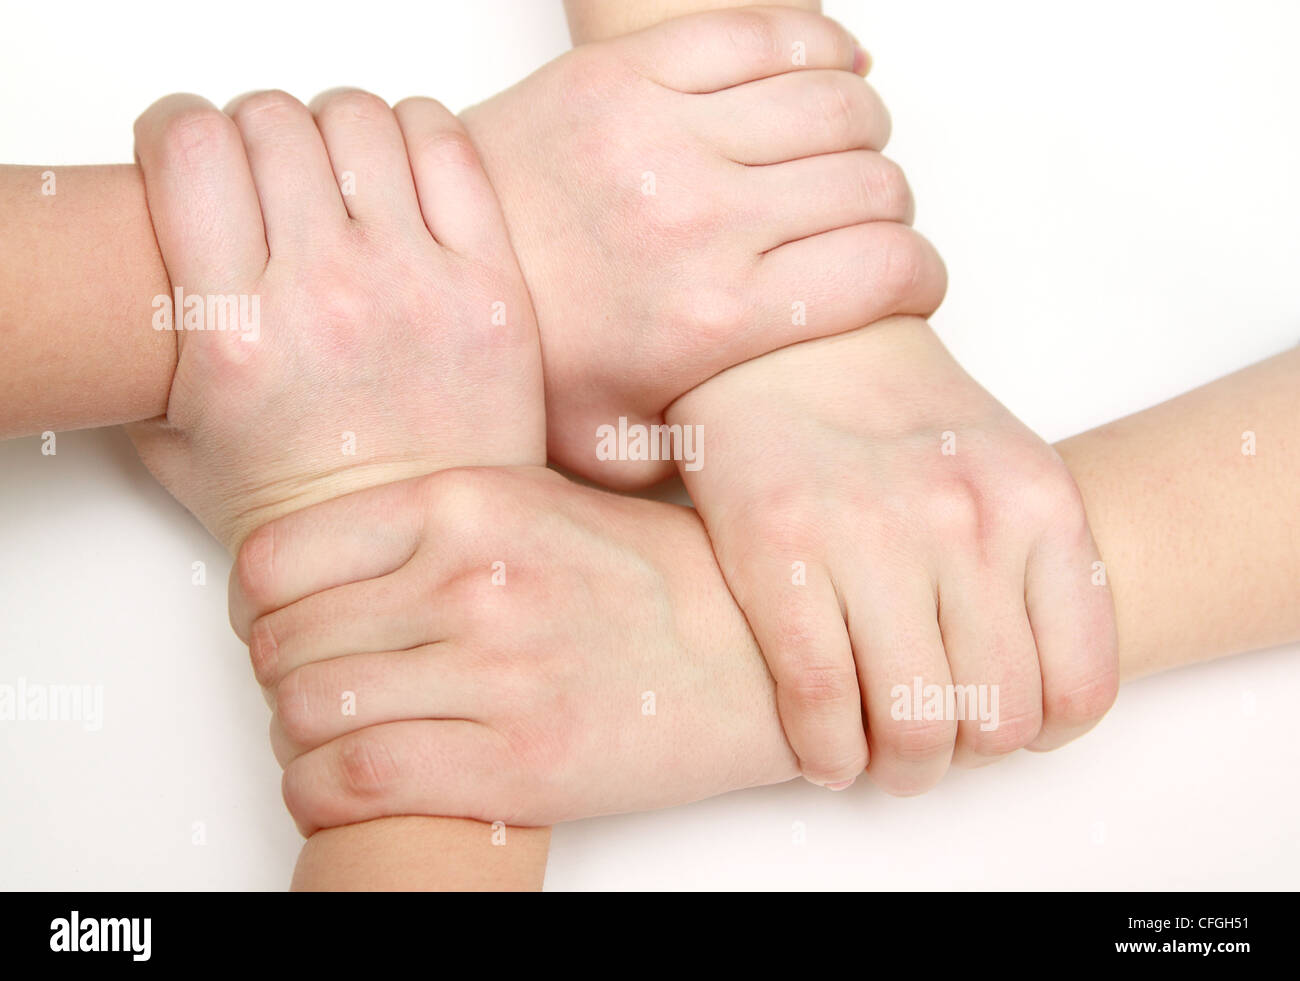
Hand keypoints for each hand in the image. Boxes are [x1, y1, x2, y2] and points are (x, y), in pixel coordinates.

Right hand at [127, 89, 544, 548]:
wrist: (421, 556)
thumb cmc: (310, 514)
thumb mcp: (176, 447)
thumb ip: (142, 352)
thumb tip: (133, 285)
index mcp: (236, 336)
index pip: (189, 147)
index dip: (178, 132)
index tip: (188, 154)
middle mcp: (326, 298)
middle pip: (272, 120)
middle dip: (254, 134)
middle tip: (267, 176)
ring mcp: (416, 288)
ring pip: (359, 117)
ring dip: (334, 131)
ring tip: (338, 176)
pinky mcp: (491, 289)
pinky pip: (448, 146)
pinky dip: (416, 136)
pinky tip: (403, 174)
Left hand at [227, 466, 798, 830]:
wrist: (757, 658)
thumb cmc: (651, 580)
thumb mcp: (537, 504)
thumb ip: (430, 522)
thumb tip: (320, 571)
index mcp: (467, 503)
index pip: (277, 558)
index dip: (254, 606)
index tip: (275, 627)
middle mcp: (471, 580)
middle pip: (284, 644)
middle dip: (281, 677)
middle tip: (317, 689)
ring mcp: (495, 672)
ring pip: (307, 715)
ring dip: (300, 740)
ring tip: (338, 739)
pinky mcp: (517, 762)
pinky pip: (354, 782)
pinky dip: (321, 795)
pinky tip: (351, 785)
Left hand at [463, 6, 945, 485]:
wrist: (423, 266)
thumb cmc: (527, 357)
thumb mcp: (620, 449)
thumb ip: (715, 459)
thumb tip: (793, 464)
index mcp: (713, 318)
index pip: (889, 270)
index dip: (920, 277)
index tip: (906, 283)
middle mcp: (700, 220)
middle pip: (875, 185)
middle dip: (888, 211)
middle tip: (858, 229)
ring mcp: (661, 133)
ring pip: (837, 102)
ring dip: (860, 133)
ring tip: (836, 160)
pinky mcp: (624, 71)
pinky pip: (767, 30)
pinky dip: (819, 45)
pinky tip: (819, 75)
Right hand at [666, 316, 1119, 792]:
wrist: (789, 338)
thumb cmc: (894, 410)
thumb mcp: (1002, 463)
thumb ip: (1033, 568)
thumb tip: (1022, 698)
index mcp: (1039, 503)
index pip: (1077, 688)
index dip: (1037, 736)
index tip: (997, 729)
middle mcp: (968, 523)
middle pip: (992, 723)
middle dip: (957, 759)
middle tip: (925, 746)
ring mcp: (873, 537)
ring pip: (910, 729)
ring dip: (894, 768)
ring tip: (873, 754)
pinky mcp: (780, 552)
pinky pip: (819, 706)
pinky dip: (824, 756)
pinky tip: (821, 750)